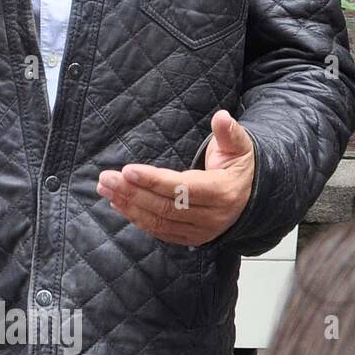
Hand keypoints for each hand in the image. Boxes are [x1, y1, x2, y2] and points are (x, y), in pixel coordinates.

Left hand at [96, 109, 254, 246]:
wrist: (249, 196)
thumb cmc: (238, 166)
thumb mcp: (240, 146)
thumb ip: (229, 132)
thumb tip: (221, 116)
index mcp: (222, 192)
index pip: (183, 188)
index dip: (154, 180)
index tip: (128, 170)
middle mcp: (212, 216)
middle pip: (165, 207)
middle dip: (132, 192)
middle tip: (106, 178)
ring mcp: (200, 231)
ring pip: (159, 221)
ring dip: (128, 205)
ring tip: (104, 188)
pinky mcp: (190, 238)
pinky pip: (159, 231)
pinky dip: (136, 218)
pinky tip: (117, 203)